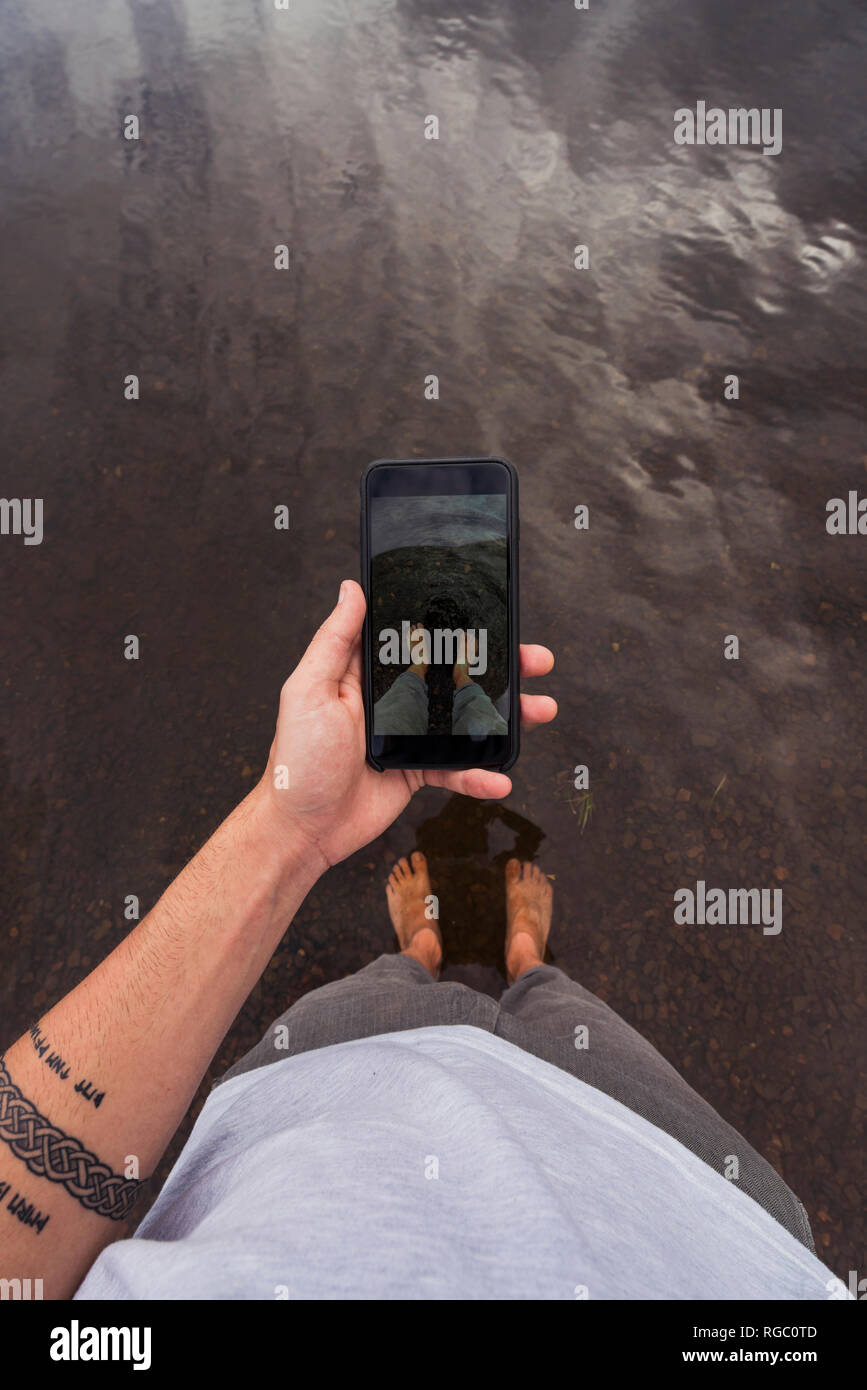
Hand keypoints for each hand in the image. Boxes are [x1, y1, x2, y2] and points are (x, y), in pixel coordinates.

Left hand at [253, 580, 556, 870]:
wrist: (302, 828)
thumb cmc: (296, 758)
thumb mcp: (308, 689)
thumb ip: (335, 640)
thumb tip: (351, 588)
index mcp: (367, 673)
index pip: (418, 640)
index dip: (455, 627)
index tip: (492, 615)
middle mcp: (392, 700)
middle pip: (454, 675)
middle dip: (499, 667)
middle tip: (535, 659)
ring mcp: (408, 736)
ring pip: (466, 720)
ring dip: (505, 716)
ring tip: (539, 710)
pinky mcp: (416, 772)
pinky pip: (456, 769)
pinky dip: (480, 774)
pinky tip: (501, 778)